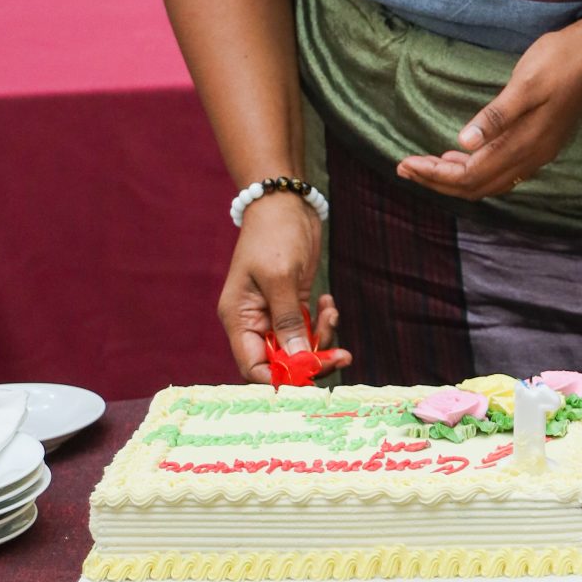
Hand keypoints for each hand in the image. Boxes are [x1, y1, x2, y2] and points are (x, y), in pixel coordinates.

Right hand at [218, 191, 345, 381]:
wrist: (285, 203)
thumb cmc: (275, 234)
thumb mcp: (280, 277)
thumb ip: (288, 320)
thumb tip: (298, 361)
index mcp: (239, 319)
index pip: (254, 367)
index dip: (281, 378)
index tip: (312, 375)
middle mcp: (253, 322)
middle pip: (280, 362)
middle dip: (312, 361)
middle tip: (343, 356)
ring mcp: (274, 314)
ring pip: (300, 348)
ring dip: (323, 338)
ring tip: (333, 313)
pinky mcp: (292, 304)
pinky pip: (309, 329)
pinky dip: (324, 322)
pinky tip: (329, 302)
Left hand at [395, 20, 581, 201]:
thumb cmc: (559, 60)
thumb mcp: (525, 83)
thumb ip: (496, 116)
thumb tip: (464, 142)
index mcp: (524, 144)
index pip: (471, 176)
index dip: (436, 175)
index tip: (406, 163)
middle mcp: (531, 158)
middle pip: (477, 186)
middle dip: (439, 181)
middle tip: (405, 168)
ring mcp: (538, 153)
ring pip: (489, 182)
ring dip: (456, 177)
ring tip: (425, 165)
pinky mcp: (540, 144)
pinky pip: (501, 171)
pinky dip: (476, 169)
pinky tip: (461, 154)